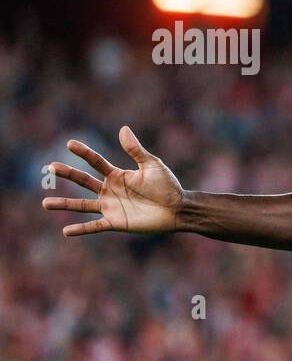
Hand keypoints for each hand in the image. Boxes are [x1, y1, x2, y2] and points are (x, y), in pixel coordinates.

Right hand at [43, 126, 183, 235]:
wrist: (178, 209)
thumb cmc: (167, 186)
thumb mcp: (152, 165)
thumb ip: (136, 150)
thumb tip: (123, 129)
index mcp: (117, 175)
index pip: (96, 162)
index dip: (84, 153)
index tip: (69, 144)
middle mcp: (110, 190)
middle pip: (83, 180)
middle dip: (67, 174)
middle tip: (50, 167)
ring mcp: (111, 207)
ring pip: (82, 205)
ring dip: (64, 204)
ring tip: (45, 203)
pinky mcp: (116, 222)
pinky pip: (95, 226)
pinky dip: (81, 229)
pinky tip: (66, 231)